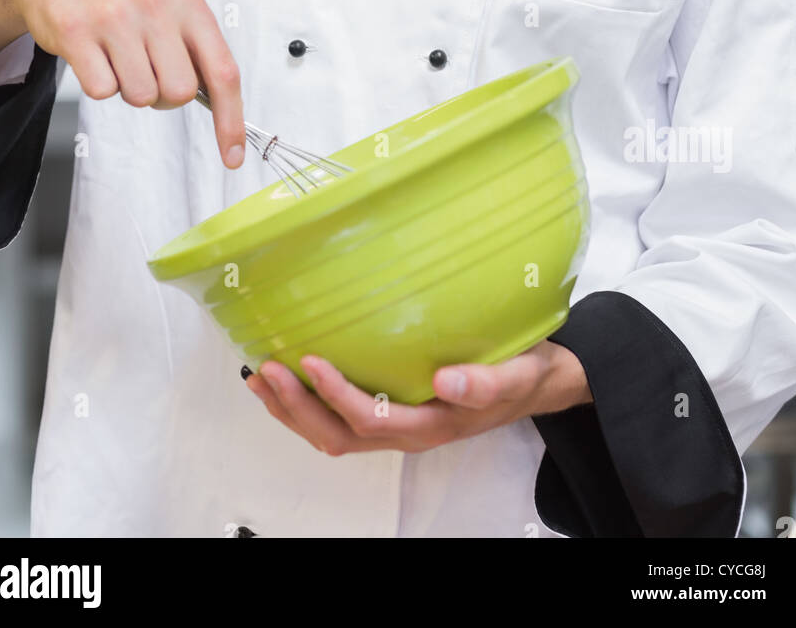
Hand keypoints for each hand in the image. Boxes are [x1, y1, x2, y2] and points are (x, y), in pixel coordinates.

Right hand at [0, 0, 245, 168]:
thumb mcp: (168, 8)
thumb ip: (194, 49)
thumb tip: (220, 106)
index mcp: (189, 2)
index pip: (223, 71)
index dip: (231, 120)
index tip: (232, 156)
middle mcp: (156, 5)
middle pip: (180, 92)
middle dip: (164, 96)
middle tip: (145, 71)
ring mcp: (115, 16)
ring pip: (141, 96)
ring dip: (129, 89)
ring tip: (116, 58)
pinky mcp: (76, 30)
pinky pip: (102, 90)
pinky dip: (98, 84)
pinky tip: (92, 55)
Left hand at [245, 340, 592, 454]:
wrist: (535, 385)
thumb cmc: (522, 375)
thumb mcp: (514, 375)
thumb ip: (484, 382)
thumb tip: (446, 381)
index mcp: (430, 425)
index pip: (371, 418)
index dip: (336, 394)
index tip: (311, 360)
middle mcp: (406, 433)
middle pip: (337, 435)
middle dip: (296, 407)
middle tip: (265, 369)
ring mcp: (395, 427)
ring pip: (331, 433)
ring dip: (292, 410)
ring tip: (260, 377)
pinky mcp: (391, 413)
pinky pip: (339, 420)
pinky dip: (308, 403)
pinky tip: (292, 378)